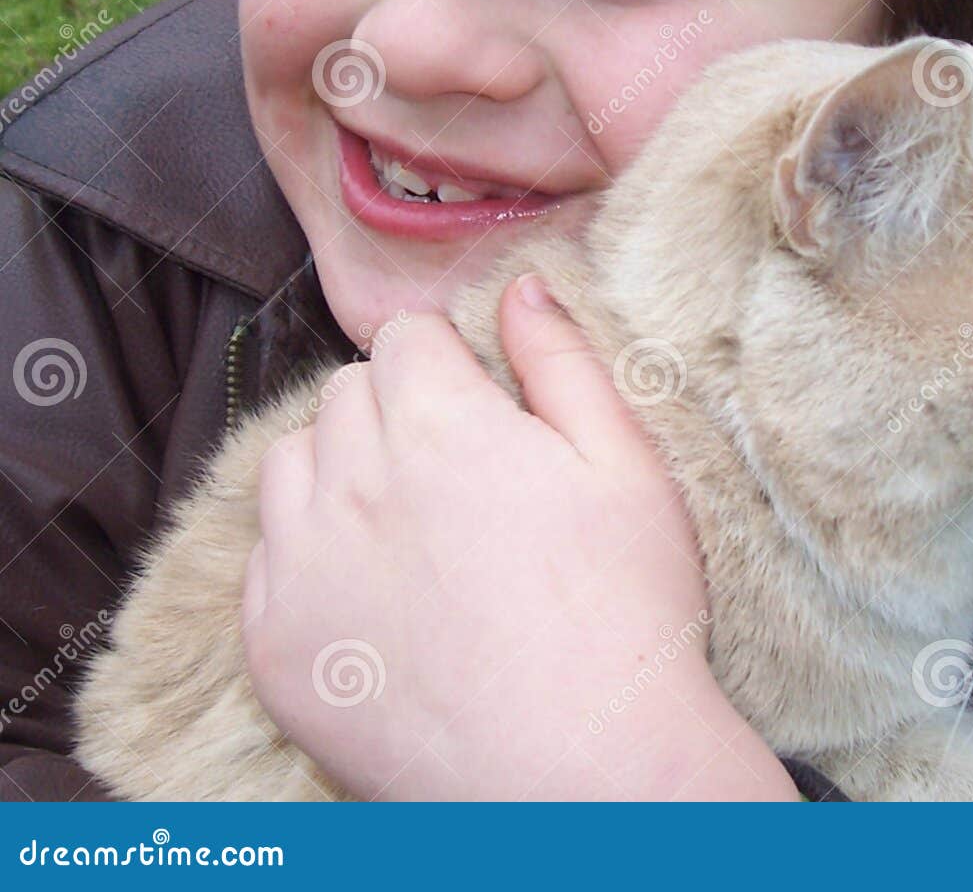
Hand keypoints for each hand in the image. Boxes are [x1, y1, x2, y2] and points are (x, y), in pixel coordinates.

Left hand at [240, 276, 799, 799]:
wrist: (582, 770)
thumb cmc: (625, 610)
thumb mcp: (625, 464)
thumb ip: (563, 360)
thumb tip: (519, 284)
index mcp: (437, 420)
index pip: (404, 337)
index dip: (451, 364)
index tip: (484, 411)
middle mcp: (350, 480)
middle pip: (344, 394)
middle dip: (395, 409)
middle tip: (460, 474)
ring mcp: (301, 567)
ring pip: (290, 466)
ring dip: (339, 472)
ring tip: (408, 527)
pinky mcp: (275, 646)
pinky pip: (265, 562)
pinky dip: (309, 559)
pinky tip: (377, 597)